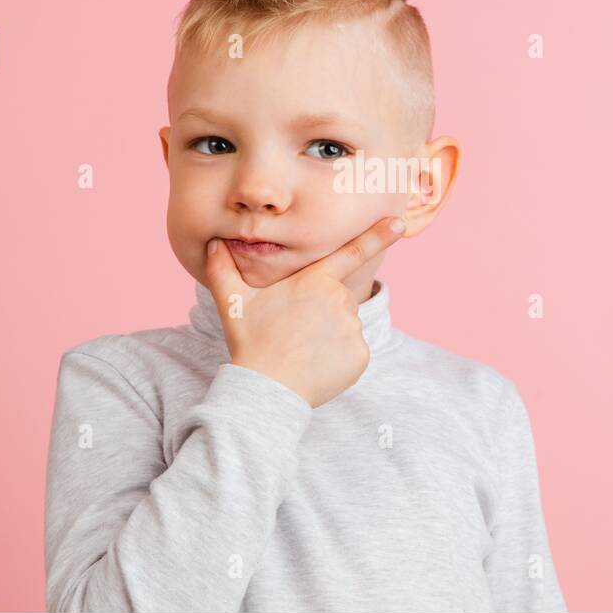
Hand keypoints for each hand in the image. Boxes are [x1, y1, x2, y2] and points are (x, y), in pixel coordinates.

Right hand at [201, 216, 406, 407]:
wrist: (267, 389)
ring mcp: (353, 329)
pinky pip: (352, 351)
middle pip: (338, 298)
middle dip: (321, 310)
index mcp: (316, 281)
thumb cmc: (250, 342)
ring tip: (301, 350)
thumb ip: (222, 268)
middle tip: (293, 330)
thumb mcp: (232, 301)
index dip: (379, 235)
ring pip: (345, 325)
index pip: (354, 251)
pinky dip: (338, 358)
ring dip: (328, 334)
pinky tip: (315, 365)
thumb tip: (212, 243)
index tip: (400, 223)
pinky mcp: (360, 356)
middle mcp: (340, 300)